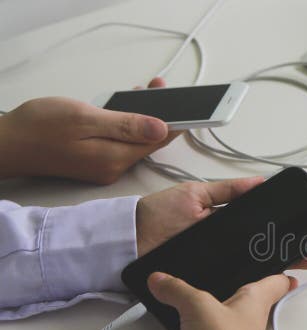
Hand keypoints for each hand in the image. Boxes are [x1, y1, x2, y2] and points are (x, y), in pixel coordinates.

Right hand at [0, 78, 179, 183]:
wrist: (7, 143)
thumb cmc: (38, 128)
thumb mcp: (85, 118)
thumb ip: (125, 125)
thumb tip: (161, 128)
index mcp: (115, 159)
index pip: (158, 141)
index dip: (177, 122)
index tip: (193, 106)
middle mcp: (113, 167)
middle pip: (149, 140)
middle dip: (161, 114)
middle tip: (162, 88)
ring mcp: (104, 166)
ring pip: (135, 139)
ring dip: (142, 116)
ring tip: (145, 91)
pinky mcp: (95, 161)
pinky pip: (120, 142)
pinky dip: (126, 123)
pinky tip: (124, 107)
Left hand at [136, 176, 306, 263]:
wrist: (128, 240)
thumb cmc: (158, 214)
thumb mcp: (195, 193)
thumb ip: (227, 190)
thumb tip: (260, 182)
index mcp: (229, 222)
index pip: (268, 224)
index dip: (292, 226)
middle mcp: (231, 243)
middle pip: (273, 245)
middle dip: (302, 245)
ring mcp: (224, 261)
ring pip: (265, 263)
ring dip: (292, 262)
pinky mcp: (214, 278)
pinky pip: (243, 280)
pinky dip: (265, 282)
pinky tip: (287, 279)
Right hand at [147, 271, 296, 329]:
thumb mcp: (197, 306)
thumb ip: (177, 289)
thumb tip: (158, 279)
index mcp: (256, 301)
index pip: (278, 283)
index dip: (283, 273)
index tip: (288, 267)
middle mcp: (253, 319)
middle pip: (260, 299)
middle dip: (255, 288)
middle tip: (250, 275)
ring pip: (239, 315)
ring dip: (231, 306)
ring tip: (218, 294)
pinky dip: (213, 324)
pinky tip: (198, 322)